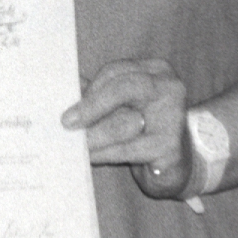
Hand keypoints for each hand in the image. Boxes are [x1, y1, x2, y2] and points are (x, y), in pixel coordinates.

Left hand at [62, 58, 191, 198]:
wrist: (174, 167)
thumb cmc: (142, 130)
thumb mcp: (122, 106)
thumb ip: (98, 95)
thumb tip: (63, 90)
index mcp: (155, 71)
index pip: (116, 71)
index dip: (91, 88)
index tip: (69, 105)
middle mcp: (169, 88)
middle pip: (123, 88)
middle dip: (91, 105)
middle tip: (66, 121)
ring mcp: (173, 116)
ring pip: (124, 122)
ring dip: (94, 134)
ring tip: (74, 141)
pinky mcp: (171, 147)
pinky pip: (129, 149)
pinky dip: (105, 153)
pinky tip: (90, 156)